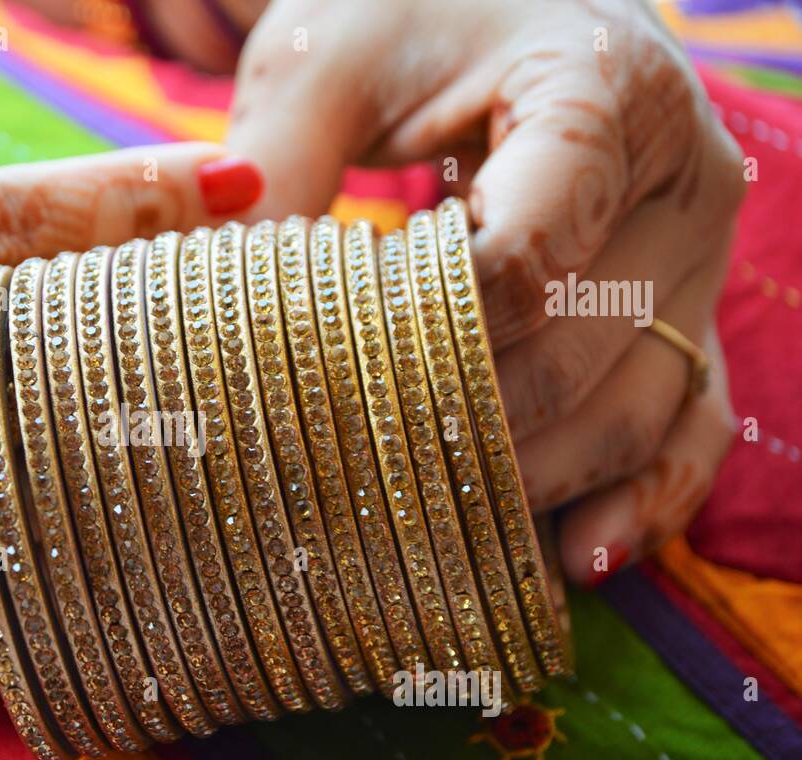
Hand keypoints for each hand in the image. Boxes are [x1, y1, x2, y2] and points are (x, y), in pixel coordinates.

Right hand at [0, 74, 260, 759]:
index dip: (135, 196)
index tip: (234, 181)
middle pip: (65, 353)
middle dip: (177, 320)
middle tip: (264, 306)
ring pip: (59, 478)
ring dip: (149, 438)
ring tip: (233, 411)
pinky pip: (22, 594)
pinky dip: (85, 551)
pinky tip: (137, 526)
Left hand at [226, 0, 742, 582]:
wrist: (498, 2)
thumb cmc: (408, 15)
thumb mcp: (324, 61)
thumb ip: (274, 171)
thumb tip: (206, 313)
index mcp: (601, 92)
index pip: (522, 256)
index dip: (428, 342)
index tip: (333, 387)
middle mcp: (679, 180)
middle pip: (575, 350)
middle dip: (463, 429)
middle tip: (357, 489)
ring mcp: (696, 258)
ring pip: (636, 407)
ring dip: (539, 484)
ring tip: (443, 546)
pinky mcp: (688, 312)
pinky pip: (689, 425)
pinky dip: (639, 501)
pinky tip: (571, 560)